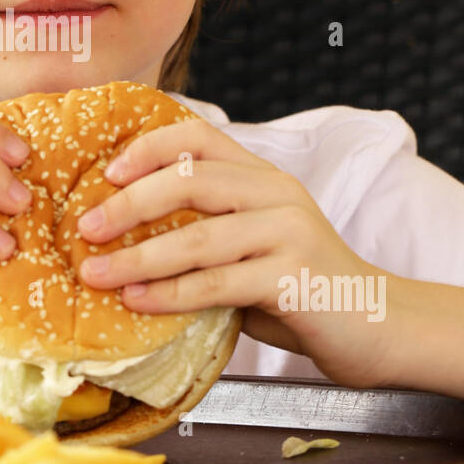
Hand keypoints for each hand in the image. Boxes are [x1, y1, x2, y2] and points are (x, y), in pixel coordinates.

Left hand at [75, 115, 398, 389]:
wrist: (377, 327)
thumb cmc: (300, 290)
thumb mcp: (250, 247)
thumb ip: (204, 234)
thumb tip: (120, 241)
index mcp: (263, 176)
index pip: (199, 137)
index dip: (148, 148)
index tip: (106, 173)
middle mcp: (276, 193)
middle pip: (189, 179)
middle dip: (128, 204)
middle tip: (86, 227)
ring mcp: (288, 232)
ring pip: (197, 236)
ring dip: (137, 257)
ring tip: (96, 273)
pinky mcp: (293, 277)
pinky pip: (217, 283)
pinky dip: (169, 293)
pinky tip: (137, 301)